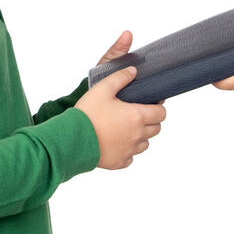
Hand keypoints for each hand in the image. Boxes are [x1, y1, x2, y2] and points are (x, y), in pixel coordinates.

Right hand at [77, 31, 165, 168]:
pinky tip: (115, 142)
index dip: (157, 108)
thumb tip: (133, 71)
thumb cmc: (87, 114)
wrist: (71, 140)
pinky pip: (130, 157)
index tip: (149, 105)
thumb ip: (120, 78)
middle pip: (156, 129)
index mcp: (137, 116)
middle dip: (150, 121)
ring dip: (139, 136)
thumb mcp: (102, 89)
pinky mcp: (120, 162)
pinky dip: (127, 150)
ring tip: (124, 128)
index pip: (161, 114)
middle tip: (136, 115)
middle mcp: (137, 135)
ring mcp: (129, 151)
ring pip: (144, 144)